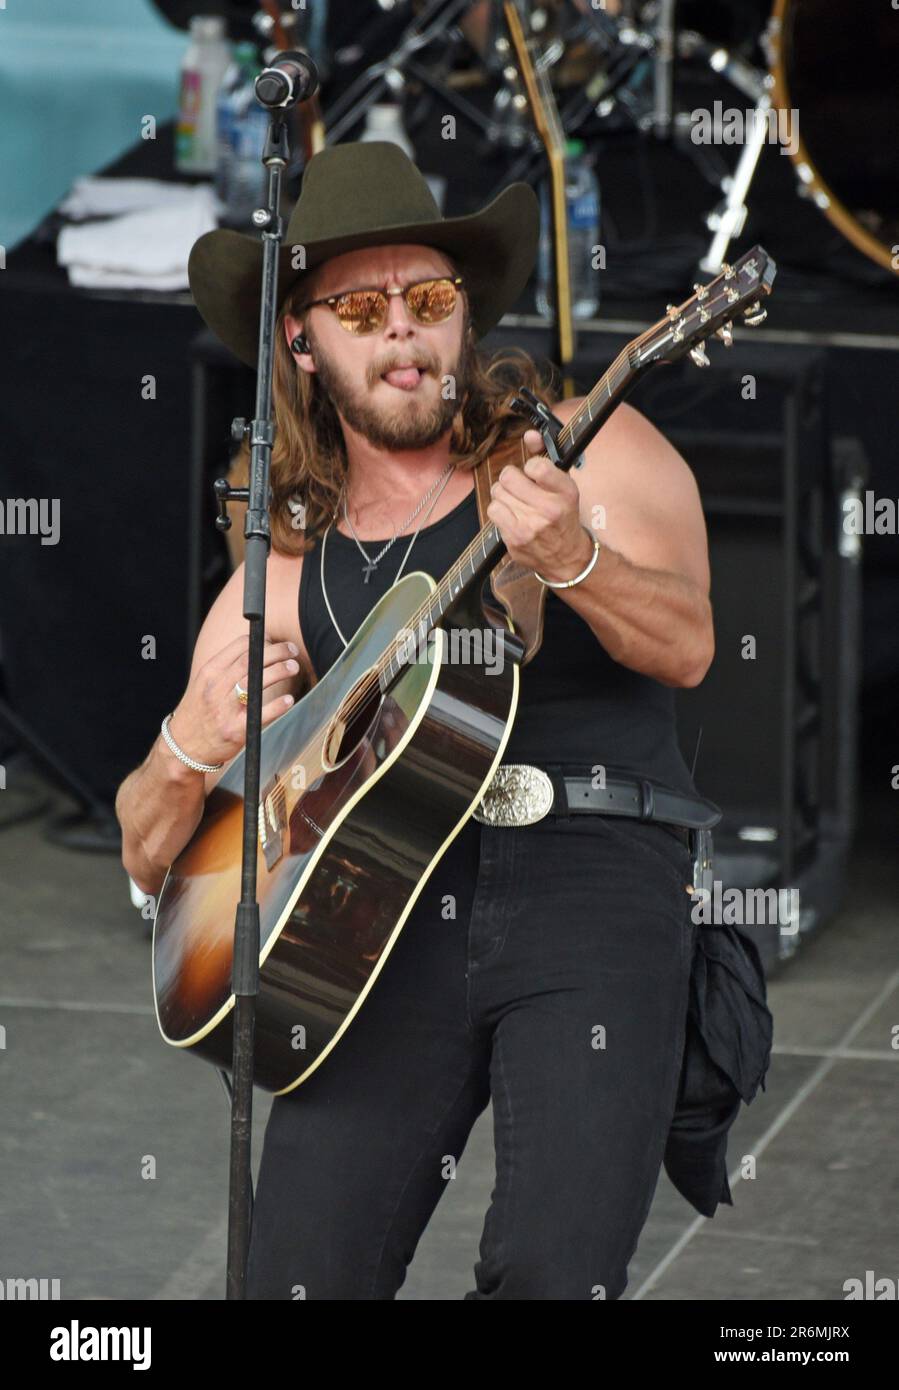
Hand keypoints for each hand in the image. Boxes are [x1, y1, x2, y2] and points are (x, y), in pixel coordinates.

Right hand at [167, 634, 300, 768]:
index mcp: (209, 672)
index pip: (238, 647)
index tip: (275, 642)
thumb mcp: (204, 684)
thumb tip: (256, 651)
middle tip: (292, 650)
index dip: (261, 641)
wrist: (183, 746)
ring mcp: (225, 709)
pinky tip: (288, 700)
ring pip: (256, 681)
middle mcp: (216, 688)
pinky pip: (260, 714)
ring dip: (280, 671)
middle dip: (276, 651)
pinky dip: (277, 705)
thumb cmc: (199, 712)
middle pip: (251, 661)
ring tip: (293, 667)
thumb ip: (226, 668)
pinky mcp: (235, 731)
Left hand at [486, 429, 594, 582]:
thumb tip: (529, 435)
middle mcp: (550, 509)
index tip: (534, 476)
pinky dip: (499, 510)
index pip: (537, 465)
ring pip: (498, 492)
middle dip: (511, 479)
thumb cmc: (563, 517)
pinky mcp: (515, 538)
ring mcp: (531, 526)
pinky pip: (493, 510)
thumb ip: (545, 457)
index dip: (530, 468)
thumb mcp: (563, 486)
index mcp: (566, 492)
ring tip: (516, 503)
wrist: (566, 557)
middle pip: (509, 476)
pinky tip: (511, 516)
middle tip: (519, 488)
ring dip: (504, 495)